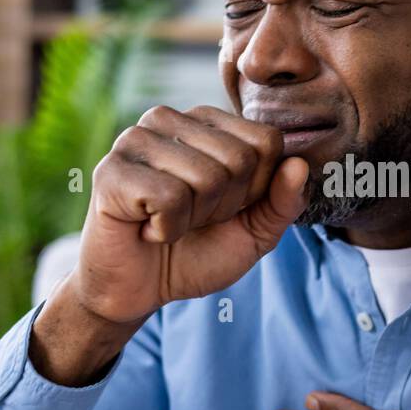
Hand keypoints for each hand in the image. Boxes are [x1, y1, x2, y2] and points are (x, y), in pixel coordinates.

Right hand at [30, 105, 307, 385]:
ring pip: (206, 177)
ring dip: (194, 219)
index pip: (267, 141)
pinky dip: (166, 228)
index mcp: (206, 122)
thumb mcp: (254, 232)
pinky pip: (169, 198)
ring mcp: (135, 140)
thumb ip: (283, 202)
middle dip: (224, 206)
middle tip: (192, 218)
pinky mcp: (110, 171)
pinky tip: (145, 227)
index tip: (224, 208)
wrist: (139, 290)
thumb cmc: (196, 253)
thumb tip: (299, 165)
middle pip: (239, 158)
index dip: (255, 189)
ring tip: (167, 221)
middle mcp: (169, 119)